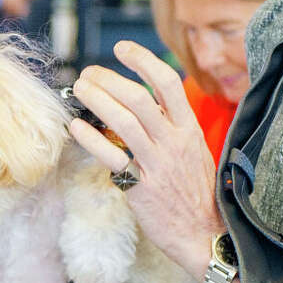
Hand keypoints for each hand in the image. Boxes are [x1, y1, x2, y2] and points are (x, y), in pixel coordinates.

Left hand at [70, 41, 224, 280]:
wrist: (205, 234)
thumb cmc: (197, 193)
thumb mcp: (194, 152)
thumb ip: (172, 127)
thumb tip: (146, 102)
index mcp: (189, 130)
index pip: (167, 83)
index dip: (143, 60)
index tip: (122, 48)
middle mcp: (174, 142)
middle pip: (138, 97)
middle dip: (108, 79)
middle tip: (88, 74)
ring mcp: (157, 164)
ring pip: (123, 121)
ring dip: (96, 100)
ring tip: (80, 90)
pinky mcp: (141, 188)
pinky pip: (111, 157)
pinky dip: (91, 139)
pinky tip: (76, 128)